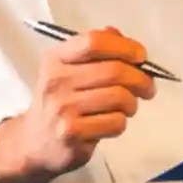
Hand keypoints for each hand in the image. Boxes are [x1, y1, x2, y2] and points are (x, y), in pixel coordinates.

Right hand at [0, 27, 155, 182]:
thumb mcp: (69, 69)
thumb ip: (96, 50)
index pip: (94, 42)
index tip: (140, 56)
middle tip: (148, 87)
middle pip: (114, 71)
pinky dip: (121, 123)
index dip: (124, 46)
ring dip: (132, 103)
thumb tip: (124, 39)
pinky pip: (115, 123)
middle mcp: (57, 80)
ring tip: (127, 107)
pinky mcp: (72, 134)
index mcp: (57, 58)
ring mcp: (63, 108)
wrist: (33, 142)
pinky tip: (111, 123)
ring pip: (119, 97)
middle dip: (141, 79)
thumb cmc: (61, 100)